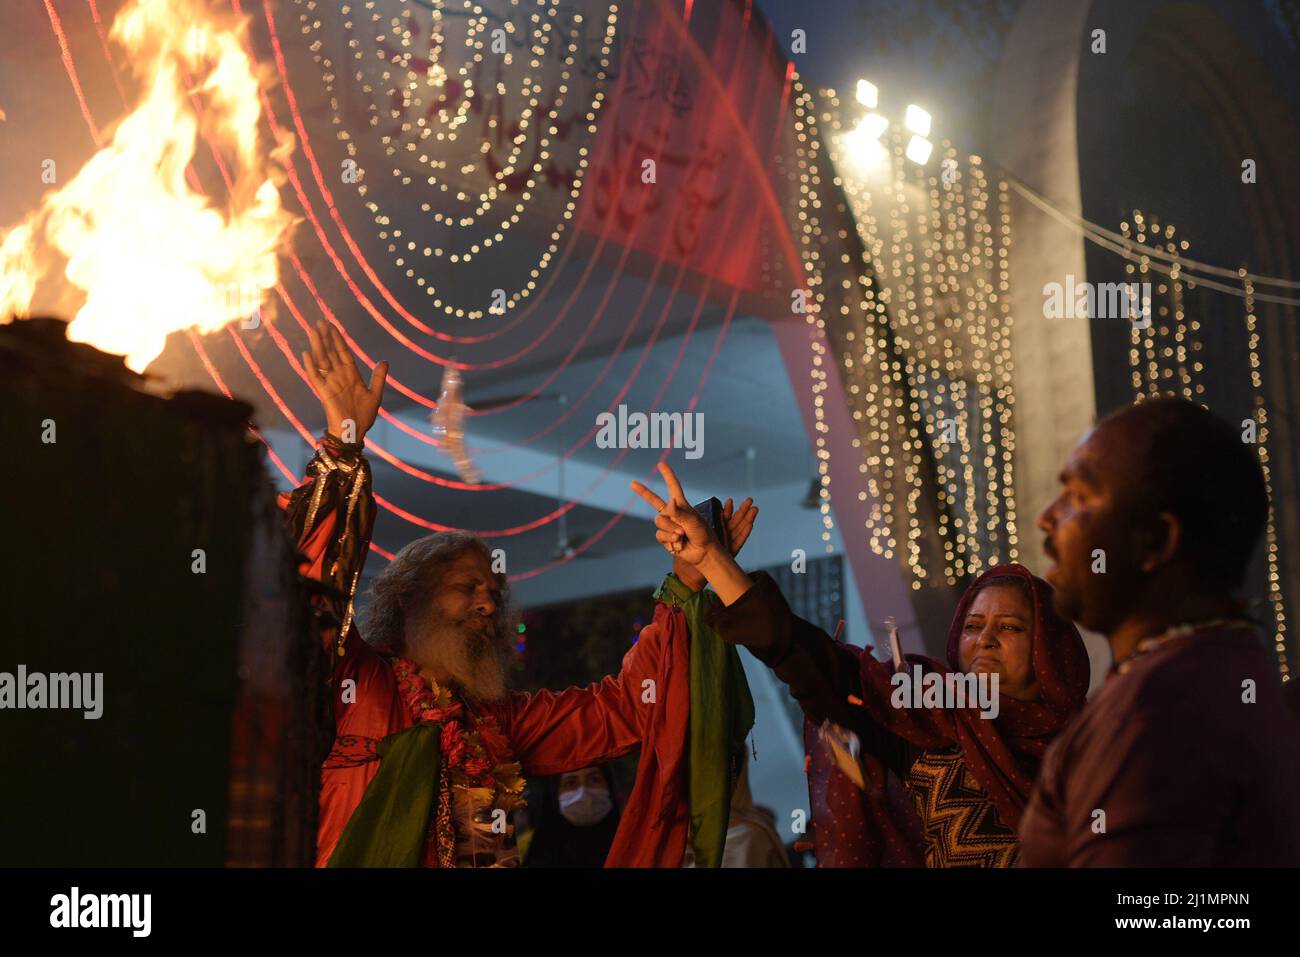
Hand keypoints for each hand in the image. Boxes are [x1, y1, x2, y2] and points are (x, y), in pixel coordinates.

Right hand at [302, 320, 388, 441]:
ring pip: (322, 361)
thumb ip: (379, 377)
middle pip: (330, 353)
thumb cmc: (364, 416)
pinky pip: (315, 378)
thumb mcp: (376, 394)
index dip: (338, 339)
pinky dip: (310, 366)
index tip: (332, 325)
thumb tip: (384, 360)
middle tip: (319, 321)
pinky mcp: (324, 393)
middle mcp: (339, 376)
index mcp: (351, 375)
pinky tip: (306, 354)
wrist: (355, 432)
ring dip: (318, 346)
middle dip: (326, 337)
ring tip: (313, 331)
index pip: (342, 352)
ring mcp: (330, 383)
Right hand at [630, 462, 757, 582]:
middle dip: (643, 491)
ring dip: (670, 529)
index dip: (667, 475)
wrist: (704, 553)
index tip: (661, 464)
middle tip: (632, 483)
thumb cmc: (703, 534)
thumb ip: (680, 513)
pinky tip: (678, 543)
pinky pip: (659, 535)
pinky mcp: (665, 538)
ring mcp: (668, 525)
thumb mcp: (693, 521)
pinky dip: (669, 539)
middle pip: (654, 501)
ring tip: (682, 535)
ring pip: (659, 522)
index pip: (673, 487)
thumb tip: (669, 503)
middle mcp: (673, 513)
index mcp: (681, 505)